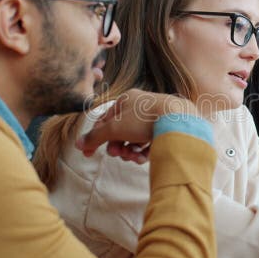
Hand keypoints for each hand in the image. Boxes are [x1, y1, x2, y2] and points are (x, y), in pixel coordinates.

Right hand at [75, 89, 198, 161]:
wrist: (180, 122)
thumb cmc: (145, 119)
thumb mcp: (115, 128)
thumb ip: (96, 136)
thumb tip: (79, 143)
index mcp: (127, 99)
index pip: (104, 119)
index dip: (95, 137)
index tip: (87, 154)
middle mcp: (141, 107)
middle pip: (120, 131)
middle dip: (117, 146)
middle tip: (118, 154)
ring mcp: (155, 118)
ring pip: (134, 139)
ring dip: (130, 151)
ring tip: (135, 157)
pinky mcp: (166, 130)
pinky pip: (149, 143)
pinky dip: (144, 152)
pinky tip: (145, 157)